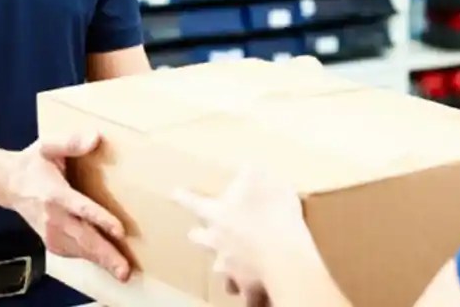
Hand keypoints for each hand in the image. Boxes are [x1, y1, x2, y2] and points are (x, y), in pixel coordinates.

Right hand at [6, 132, 130, 280]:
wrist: (7, 184)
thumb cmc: (33, 163)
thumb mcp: (48, 145)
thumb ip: (71, 142)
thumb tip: (96, 138)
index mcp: (54, 193)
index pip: (81, 208)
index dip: (100, 219)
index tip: (119, 231)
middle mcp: (52, 217)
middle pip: (83, 238)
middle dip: (105, 254)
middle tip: (125, 270)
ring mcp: (50, 232)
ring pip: (79, 250)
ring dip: (101, 261)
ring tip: (122, 271)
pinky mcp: (50, 241)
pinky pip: (73, 253)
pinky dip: (89, 259)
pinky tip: (106, 262)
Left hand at [174, 165, 315, 304]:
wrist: (285, 256)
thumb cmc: (273, 213)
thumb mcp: (265, 179)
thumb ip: (254, 172)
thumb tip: (250, 165)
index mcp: (217, 214)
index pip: (194, 202)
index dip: (184, 197)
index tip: (173, 193)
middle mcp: (216, 243)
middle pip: (200, 239)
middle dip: (199, 236)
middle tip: (197, 234)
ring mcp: (229, 269)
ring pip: (221, 270)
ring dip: (227, 268)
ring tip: (235, 267)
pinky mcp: (247, 289)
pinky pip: (248, 296)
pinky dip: (253, 294)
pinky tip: (260, 294)